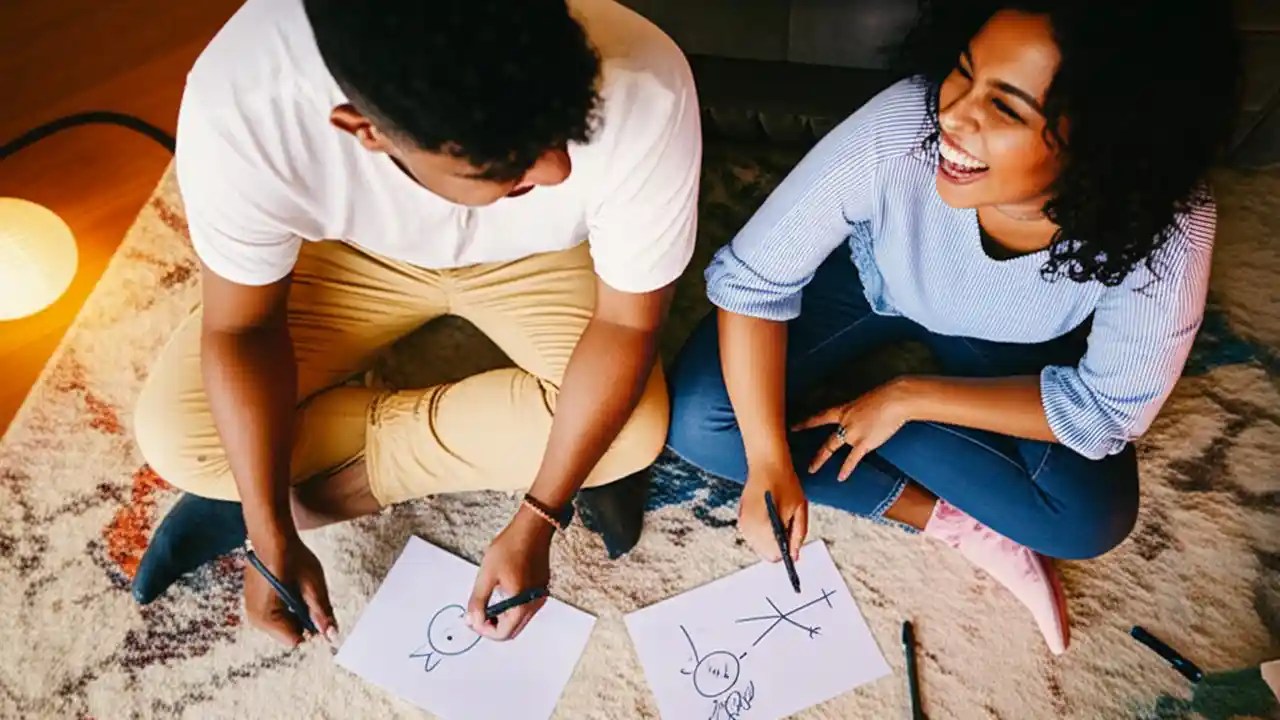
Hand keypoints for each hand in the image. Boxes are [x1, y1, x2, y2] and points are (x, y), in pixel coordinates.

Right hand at [244, 535, 336, 646]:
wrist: (273, 537)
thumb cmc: (292, 558)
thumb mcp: (313, 586)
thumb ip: (321, 612)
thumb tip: (331, 634)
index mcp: (267, 618)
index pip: (296, 639)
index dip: (312, 628)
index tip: (319, 611)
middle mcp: (256, 619)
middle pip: (289, 632)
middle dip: (303, 618)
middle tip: (309, 594)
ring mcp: (253, 609)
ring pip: (283, 622)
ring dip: (296, 610)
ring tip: (298, 587)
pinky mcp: (254, 601)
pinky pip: (275, 612)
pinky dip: (287, 604)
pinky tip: (290, 586)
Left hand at [466, 508, 553, 641]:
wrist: (531, 528)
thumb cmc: (510, 548)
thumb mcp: (487, 575)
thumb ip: (478, 601)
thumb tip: (472, 620)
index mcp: (522, 605)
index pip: (503, 633)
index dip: (484, 631)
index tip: (472, 619)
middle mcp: (535, 605)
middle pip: (512, 630)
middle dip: (492, 627)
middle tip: (476, 614)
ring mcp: (540, 596)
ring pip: (519, 620)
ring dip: (501, 617)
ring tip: (487, 601)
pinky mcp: (541, 588)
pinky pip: (525, 607)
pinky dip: (510, 608)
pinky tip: (500, 591)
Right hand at [738, 464, 806, 562]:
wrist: (766, 464)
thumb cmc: (785, 483)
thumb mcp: (799, 509)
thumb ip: (797, 535)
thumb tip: (794, 556)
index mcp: (766, 525)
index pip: (775, 555)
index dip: (786, 551)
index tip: (793, 544)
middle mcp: (750, 527)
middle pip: (765, 553)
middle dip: (777, 545)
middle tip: (787, 525)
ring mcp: (743, 522)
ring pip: (758, 546)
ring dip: (769, 539)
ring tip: (778, 518)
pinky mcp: (740, 517)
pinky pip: (751, 536)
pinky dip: (761, 533)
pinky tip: (769, 518)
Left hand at [793, 379, 912, 480]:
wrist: (894, 400)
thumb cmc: (885, 396)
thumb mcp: (865, 401)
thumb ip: (859, 412)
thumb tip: (862, 417)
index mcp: (844, 410)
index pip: (820, 417)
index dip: (806, 422)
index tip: (794, 427)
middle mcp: (844, 423)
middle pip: (824, 437)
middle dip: (811, 444)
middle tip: (795, 450)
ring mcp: (852, 434)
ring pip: (831, 448)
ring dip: (820, 459)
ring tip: (811, 470)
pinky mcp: (864, 443)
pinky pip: (852, 459)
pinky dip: (846, 469)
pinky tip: (840, 477)